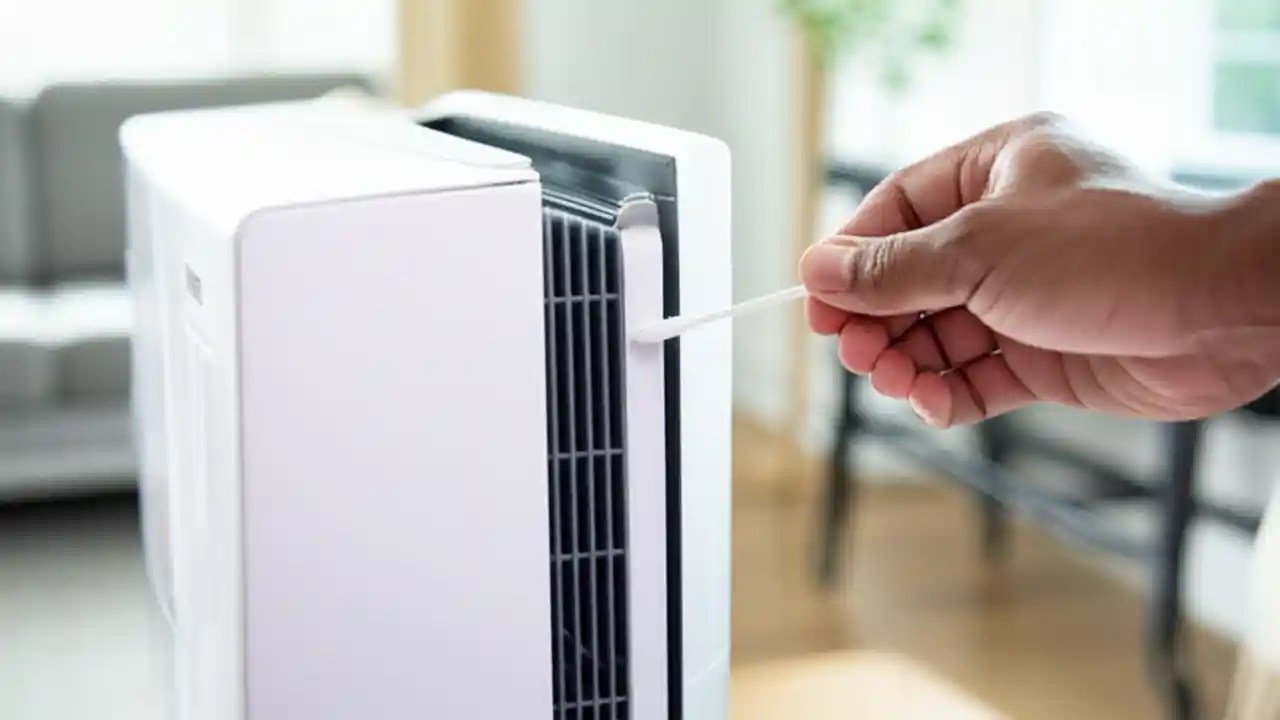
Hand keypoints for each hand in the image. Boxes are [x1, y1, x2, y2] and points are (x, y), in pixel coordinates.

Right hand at [801, 113, 1279, 427]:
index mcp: (994, 172)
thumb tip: (819, 268)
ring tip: (895, 382)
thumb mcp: (981, 247)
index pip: (897, 210)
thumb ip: (893, 267)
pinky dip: (948, 394)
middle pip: (911, 278)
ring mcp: (1026, 296)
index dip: (851, 257)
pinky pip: (976, 377)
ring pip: (938, 334)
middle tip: (854, 352)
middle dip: (877, 320)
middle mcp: (1008, 232)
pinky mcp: (1046, 354)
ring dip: (907, 362)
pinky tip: (934, 403)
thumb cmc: (1116, 250)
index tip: (817, 300)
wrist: (1222, 312)